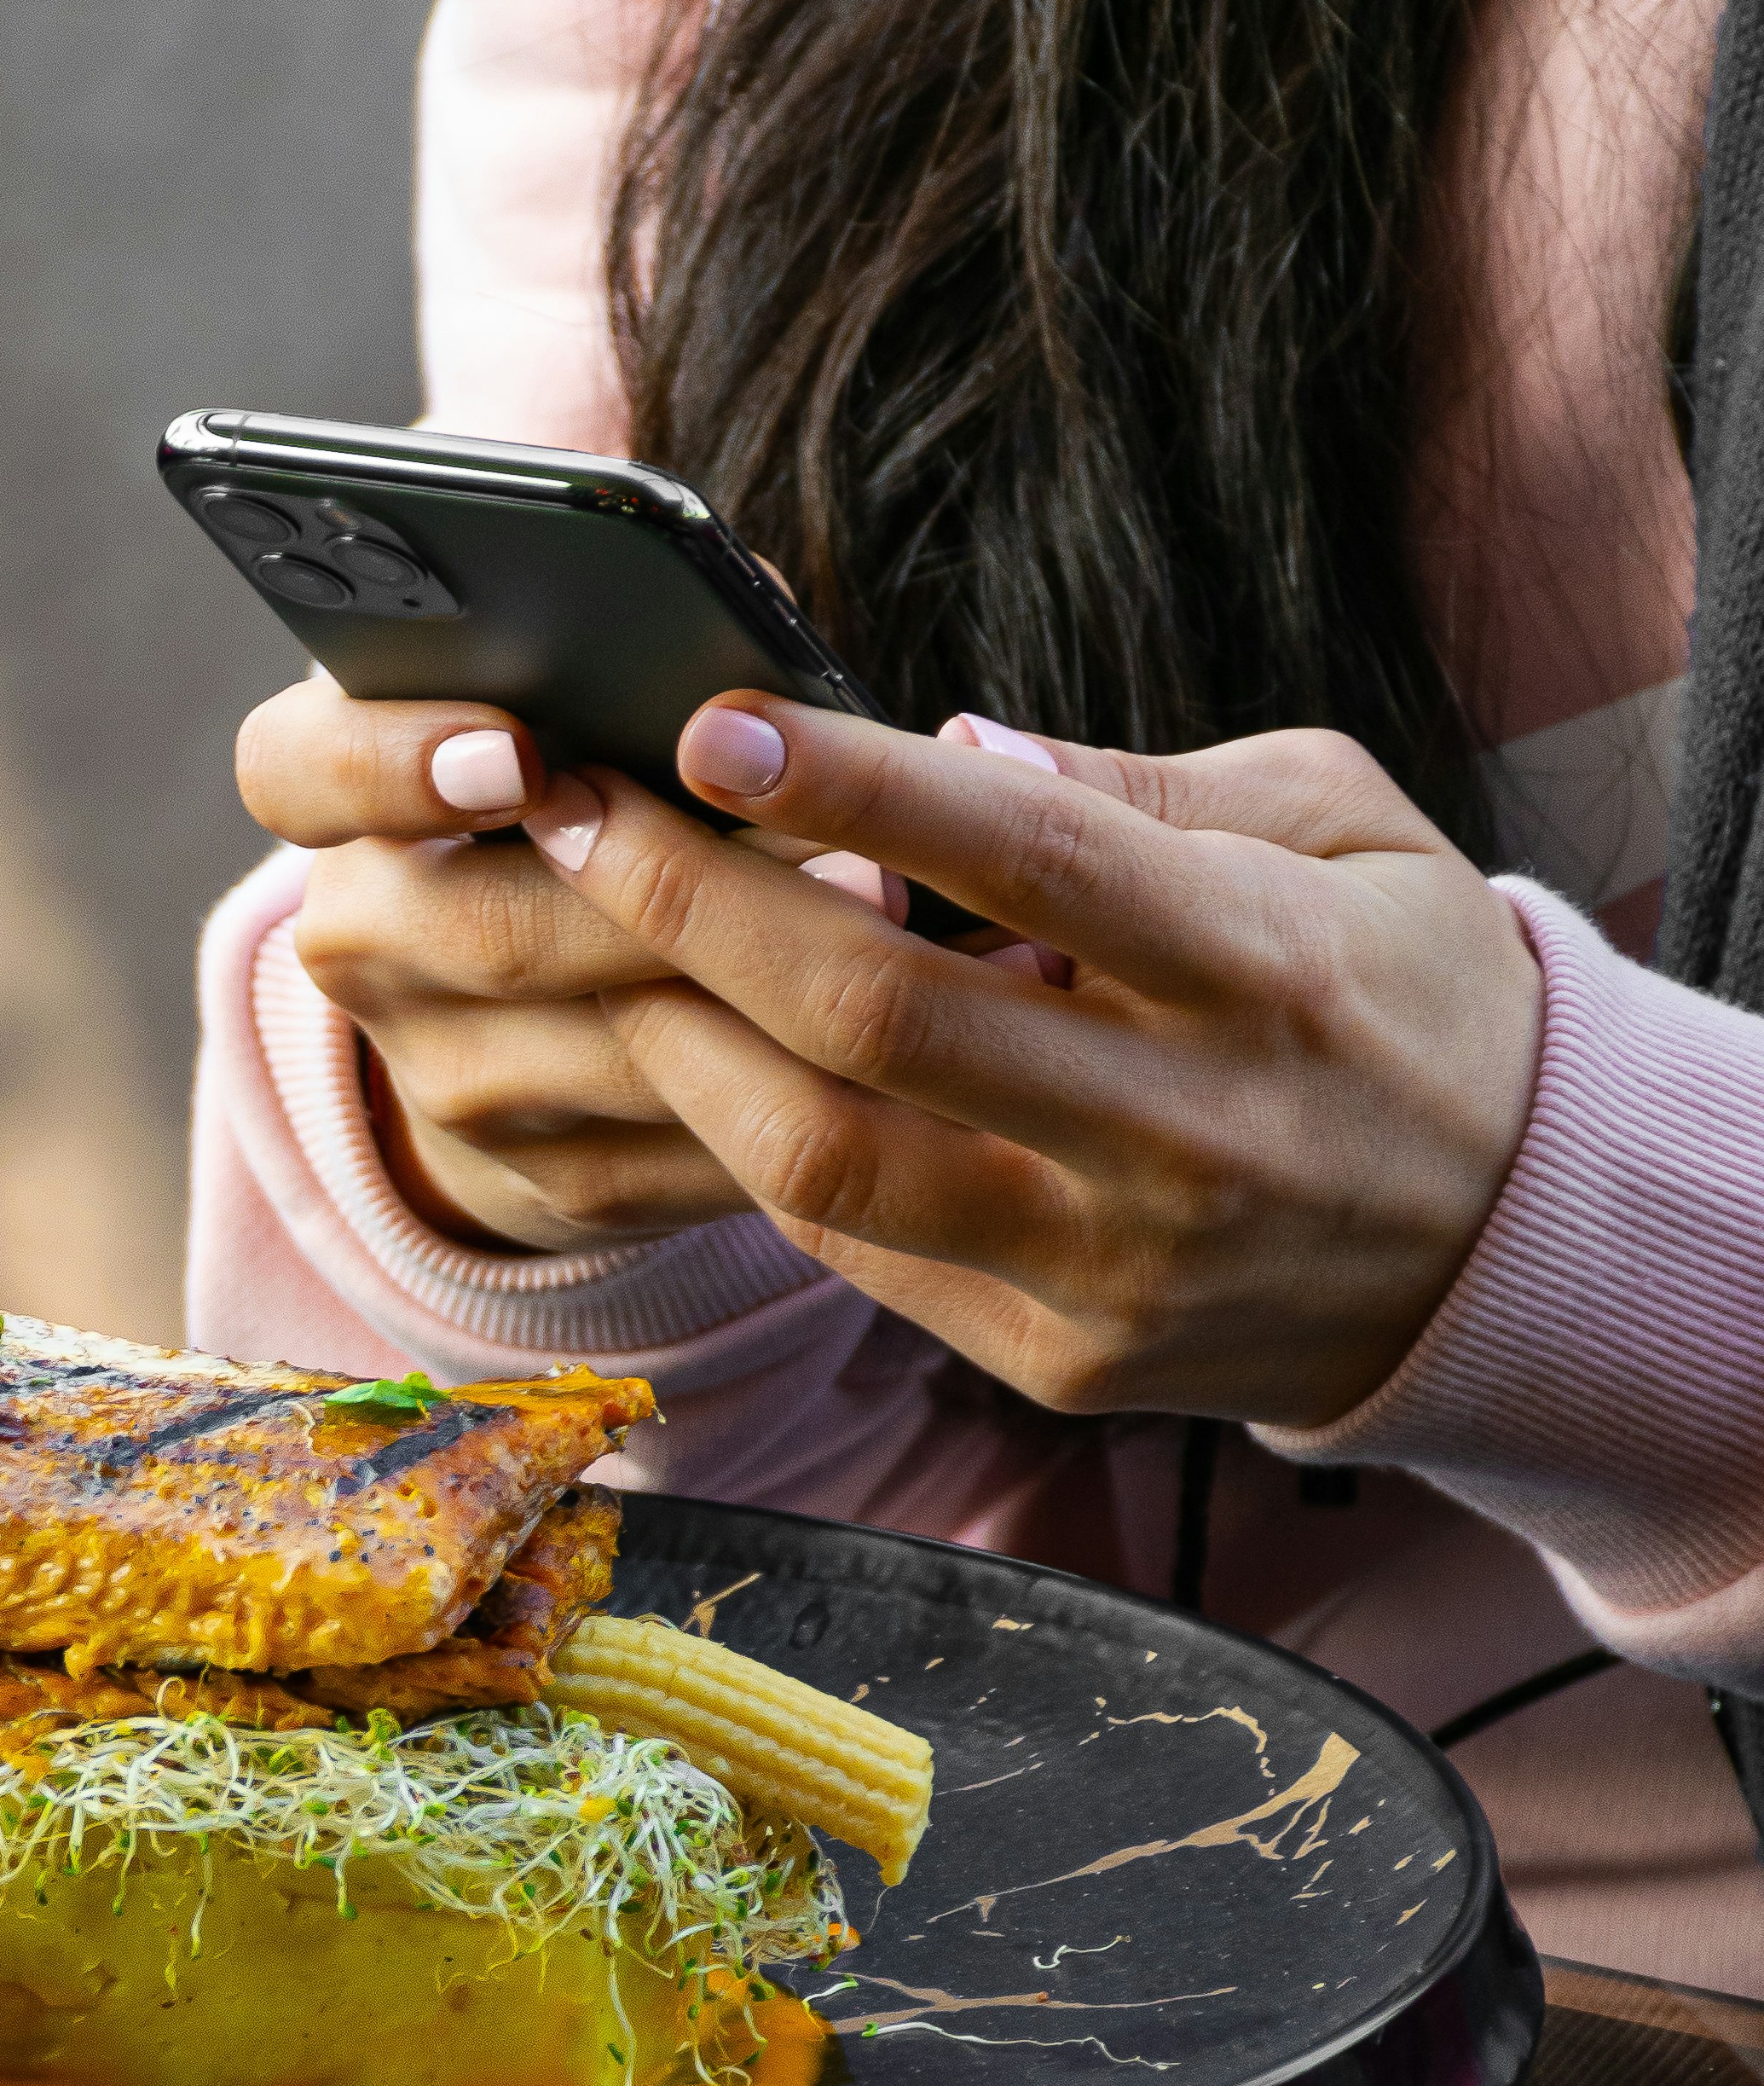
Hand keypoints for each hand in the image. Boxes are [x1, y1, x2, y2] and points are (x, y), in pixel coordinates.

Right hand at [232, 675, 868, 1253]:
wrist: (553, 974)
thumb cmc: (590, 756)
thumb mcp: (563, 670)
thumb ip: (611, 616)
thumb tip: (728, 619)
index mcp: (330, 790)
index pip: (296, 770)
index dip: (392, 763)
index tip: (516, 752)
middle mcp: (360, 941)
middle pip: (485, 930)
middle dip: (656, 890)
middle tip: (807, 840)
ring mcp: (440, 1076)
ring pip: (594, 1052)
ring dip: (747, 991)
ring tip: (879, 915)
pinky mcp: (538, 1177)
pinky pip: (663, 1153)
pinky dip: (777, 1089)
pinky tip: (873, 1035)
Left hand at [526, 699, 1540, 1427]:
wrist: (1506, 1247)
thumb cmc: (1401, 995)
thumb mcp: (1339, 825)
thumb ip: (1143, 781)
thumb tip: (952, 750)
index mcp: (1262, 967)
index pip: (1025, 859)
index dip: (851, 789)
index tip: (709, 723)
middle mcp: (1182, 1132)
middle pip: (873, 1017)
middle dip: (688, 902)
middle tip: (579, 806)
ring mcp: (1110, 1268)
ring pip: (824, 1160)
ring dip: (676, 1038)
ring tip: (595, 939)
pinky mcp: (1057, 1362)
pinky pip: (853, 1252)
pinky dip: (752, 1145)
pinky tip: (697, 1055)